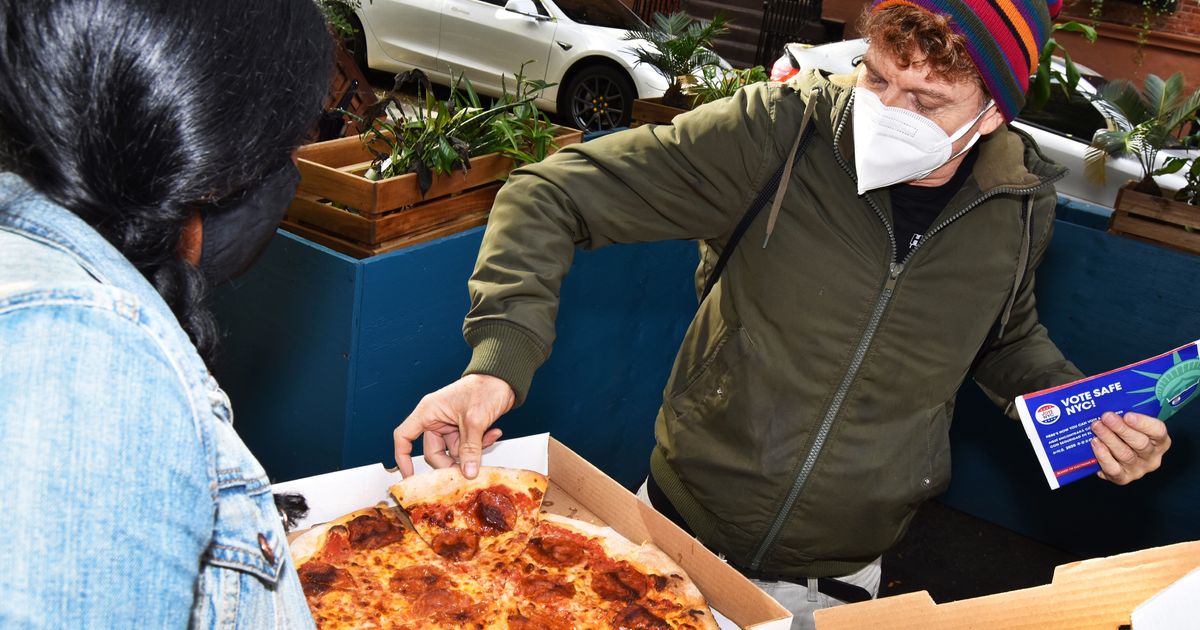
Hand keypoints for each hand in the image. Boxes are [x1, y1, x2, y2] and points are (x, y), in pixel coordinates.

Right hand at [393, 374, 514, 478]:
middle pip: (433, 452)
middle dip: (450, 462)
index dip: (402, 457)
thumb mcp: (475, 420)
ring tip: (486, 438)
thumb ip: (470, 449)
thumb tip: (467, 472)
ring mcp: (450, 425)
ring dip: (471, 451)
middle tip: (465, 470)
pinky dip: (480, 444)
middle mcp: (436, 419)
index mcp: (428, 412)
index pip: (403, 436)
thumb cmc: (485, 387)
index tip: (409, 475)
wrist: (504, 379)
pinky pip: (467, 446)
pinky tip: (493, 433)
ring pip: (453, 451)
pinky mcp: (464, 429)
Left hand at [1090, 411, 1170, 484]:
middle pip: (1140, 443)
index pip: (1158, 431)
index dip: (1143, 423)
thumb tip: (1111, 401)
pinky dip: (1103, 456)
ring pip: (1125, 455)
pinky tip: (1095, 444)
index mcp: (1160, 441)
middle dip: (1121, 429)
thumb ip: (1127, 416)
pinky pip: (1113, 469)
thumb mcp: (1132, 424)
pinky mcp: (1123, 478)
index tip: (1128, 415)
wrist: (1116, 456)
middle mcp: (1152, 457)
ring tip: (1096, 427)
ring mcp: (1138, 469)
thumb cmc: (1125, 434)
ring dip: (1109, 439)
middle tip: (1106, 417)